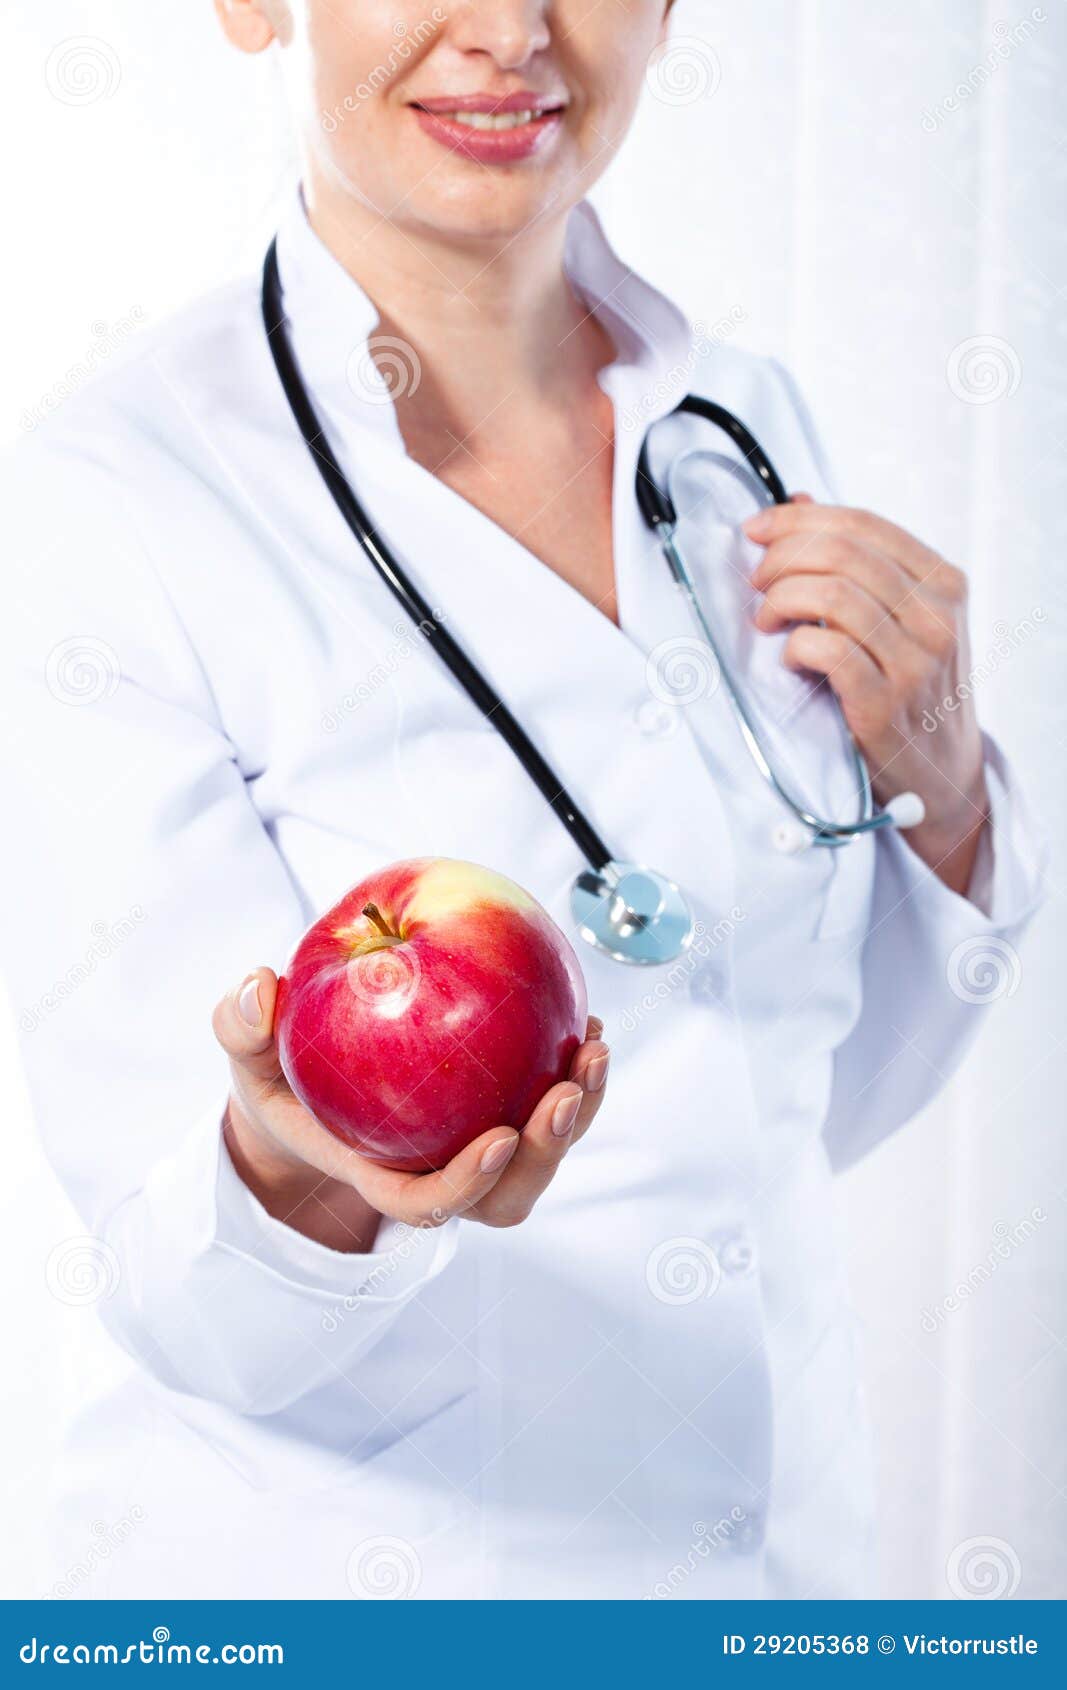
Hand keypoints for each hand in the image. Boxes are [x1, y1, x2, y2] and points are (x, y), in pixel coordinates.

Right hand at [213, 968, 608, 1250]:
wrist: (309, 1091)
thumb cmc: (279, 1079)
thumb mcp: (245, 1055)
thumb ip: (239, 1027)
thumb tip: (257, 988)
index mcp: (376, 1172)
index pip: (425, 1201)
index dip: (467, 1184)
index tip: (498, 1138)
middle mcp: (434, 1171)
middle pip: (505, 1196)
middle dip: (545, 1155)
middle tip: (567, 1093)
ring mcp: (471, 1148)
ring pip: (539, 1159)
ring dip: (578, 1114)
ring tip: (591, 1049)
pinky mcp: (500, 1115)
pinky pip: (546, 1108)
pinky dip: (572, 1072)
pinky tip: (583, 1018)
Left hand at [744, 497, 989, 892]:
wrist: (940, 775)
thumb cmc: (910, 691)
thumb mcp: (902, 621)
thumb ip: (857, 564)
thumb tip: (799, 500)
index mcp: (943, 583)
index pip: (862, 525)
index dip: (798, 519)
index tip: (756, 530)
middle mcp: (937, 617)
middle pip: (841, 554)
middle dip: (781, 559)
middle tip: (756, 582)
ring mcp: (916, 662)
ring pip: (831, 595)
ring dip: (781, 601)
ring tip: (766, 621)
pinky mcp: (886, 704)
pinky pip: (827, 650)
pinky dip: (795, 646)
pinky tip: (790, 659)